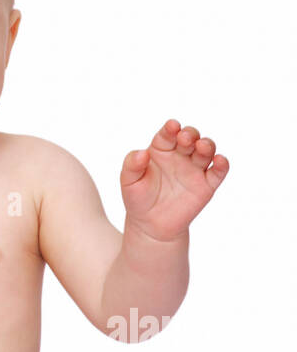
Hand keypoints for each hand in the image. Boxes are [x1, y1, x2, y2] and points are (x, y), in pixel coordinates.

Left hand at [120, 119, 228, 241]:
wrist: (151, 225)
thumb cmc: (138, 198)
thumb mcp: (129, 181)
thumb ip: (131, 164)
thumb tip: (142, 153)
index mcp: (161, 149)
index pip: (168, 134)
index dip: (170, 128)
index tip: (172, 126)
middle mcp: (180, 155)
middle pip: (190, 137)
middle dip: (190, 134)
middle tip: (184, 139)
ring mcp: (194, 169)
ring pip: (206, 151)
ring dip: (207, 145)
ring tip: (202, 147)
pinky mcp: (206, 185)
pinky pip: (218, 172)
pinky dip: (222, 165)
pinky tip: (220, 160)